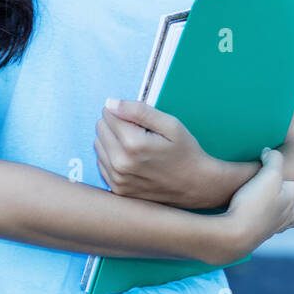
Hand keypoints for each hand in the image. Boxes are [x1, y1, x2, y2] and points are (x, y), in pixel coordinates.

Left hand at [95, 99, 222, 207]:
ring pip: (98, 145)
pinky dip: (112, 157)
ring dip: (112, 141)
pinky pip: (102, 164)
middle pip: (100, 129)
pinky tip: (131, 160)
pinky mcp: (117, 190)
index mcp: (133, 144)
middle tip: (140, 132)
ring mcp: (117, 179)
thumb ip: (139, 111)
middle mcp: (120, 164)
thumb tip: (110, 103)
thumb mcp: (170, 125)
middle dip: (116, 124)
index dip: (124, 111)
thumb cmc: (185, 152)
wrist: (195, 185)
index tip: (140, 120)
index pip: (109, 114)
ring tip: (136, 146)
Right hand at [224, 148, 293, 259]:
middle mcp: (285, 214)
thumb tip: (268, 151)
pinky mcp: (258, 236)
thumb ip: (273, 160)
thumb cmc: (255, 203)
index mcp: (290, 198)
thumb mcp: (268, 175)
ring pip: (291, 223)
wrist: (236, 234)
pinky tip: (273, 231)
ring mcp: (272, 227)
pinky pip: (274, 231)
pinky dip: (279, 229)